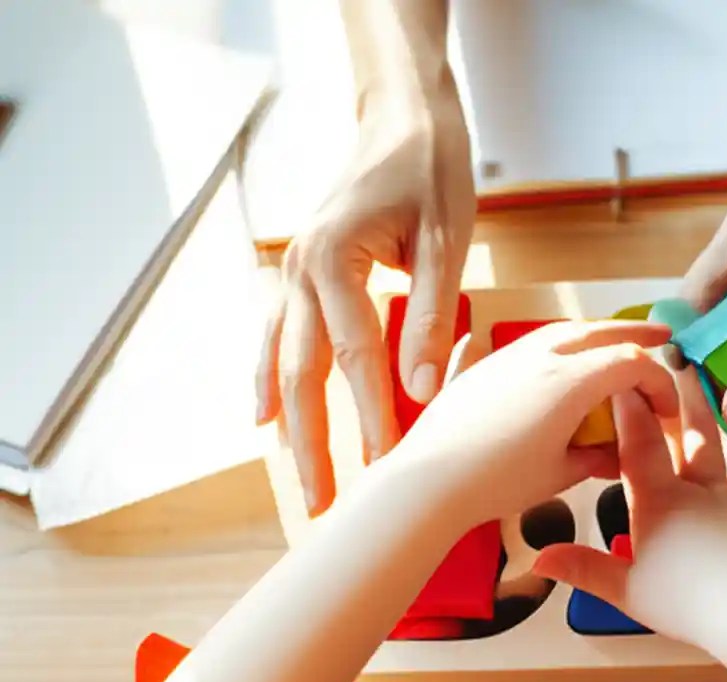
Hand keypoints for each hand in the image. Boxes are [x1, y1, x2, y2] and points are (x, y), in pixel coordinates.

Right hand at [256, 95, 474, 517]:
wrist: (402, 117)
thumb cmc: (430, 169)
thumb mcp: (445, 240)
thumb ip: (433, 316)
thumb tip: (425, 389)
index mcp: (334, 261)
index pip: (358, 357)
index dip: (375, 415)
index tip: (390, 467)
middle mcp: (300, 270)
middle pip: (304, 374)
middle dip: (315, 443)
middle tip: (326, 503)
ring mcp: (292, 272)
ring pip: (284, 363)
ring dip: (292, 424)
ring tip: (302, 478)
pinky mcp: (301, 273)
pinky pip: (277, 336)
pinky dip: (271, 378)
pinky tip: (265, 417)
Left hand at [379, 321, 679, 524]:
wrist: (429, 479)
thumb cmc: (496, 481)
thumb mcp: (560, 473)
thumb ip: (597, 457)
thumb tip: (617, 455)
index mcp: (570, 380)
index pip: (632, 362)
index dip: (659, 382)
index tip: (667, 409)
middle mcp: (542, 355)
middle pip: (601, 331)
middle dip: (636, 333)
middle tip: (663, 334)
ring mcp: (510, 355)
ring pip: (565, 330)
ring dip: (597, 334)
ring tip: (615, 343)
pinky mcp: (485, 365)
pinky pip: (533, 342)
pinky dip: (561, 343)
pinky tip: (563, 356)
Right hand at [532, 366, 726, 646]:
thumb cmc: (690, 602)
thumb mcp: (625, 589)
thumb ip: (583, 568)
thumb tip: (539, 560)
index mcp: (658, 500)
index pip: (638, 441)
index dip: (627, 406)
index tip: (618, 376)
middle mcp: (696, 488)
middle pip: (685, 429)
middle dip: (673, 395)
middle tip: (668, 364)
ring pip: (718, 443)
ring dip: (705, 416)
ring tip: (699, 393)